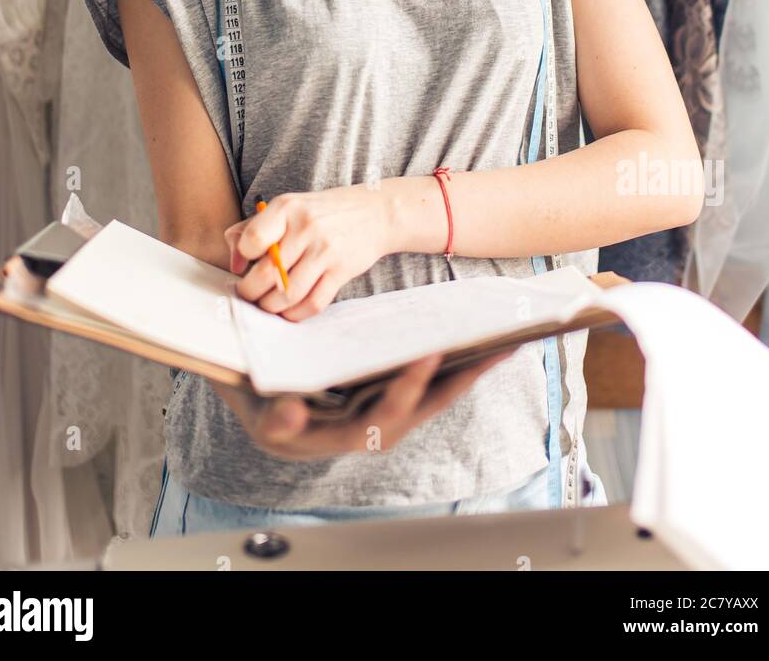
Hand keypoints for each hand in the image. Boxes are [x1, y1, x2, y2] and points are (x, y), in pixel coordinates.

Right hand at [206, 348, 514, 461]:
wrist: (268, 399)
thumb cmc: (264, 404)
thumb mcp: (261, 411)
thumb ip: (278, 419)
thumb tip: (292, 414)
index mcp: (350, 434)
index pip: (387, 412)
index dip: (408, 387)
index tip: (427, 354)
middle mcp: (381, 427)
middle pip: (431, 402)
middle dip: (467, 375)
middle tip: (501, 345)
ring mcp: (396, 410)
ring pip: (442, 390)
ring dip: (474, 366)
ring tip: (506, 336)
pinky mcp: (401, 393)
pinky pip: (437, 378)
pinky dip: (461, 359)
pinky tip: (479, 334)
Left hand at [225, 187, 390, 319]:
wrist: (373, 212)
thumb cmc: (319, 213)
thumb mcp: (286, 208)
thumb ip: (251, 229)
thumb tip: (235, 265)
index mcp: (286, 207)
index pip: (252, 239)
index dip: (244, 258)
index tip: (246, 265)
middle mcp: (306, 227)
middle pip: (267, 273)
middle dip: (251, 292)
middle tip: (249, 295)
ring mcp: (326, 250)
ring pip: (288, 294)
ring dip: (271, 307)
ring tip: (267, 304)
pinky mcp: (341, 270)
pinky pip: (313, 303)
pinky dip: (296, 314)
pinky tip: (289, 310)